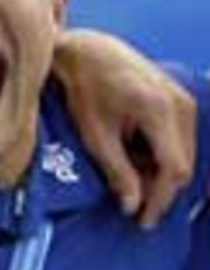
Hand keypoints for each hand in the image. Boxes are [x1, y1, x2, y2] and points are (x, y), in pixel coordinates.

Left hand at [52, 28, 196, 228]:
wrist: (90, 50)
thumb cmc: (85, 87)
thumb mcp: (94, 133)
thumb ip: (117, 172)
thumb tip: (132, 206)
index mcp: (157, 109)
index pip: (173, 168)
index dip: (159, 199)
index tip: (141, 219)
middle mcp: (179, 103)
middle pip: (182, 165)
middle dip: (158, 189)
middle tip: (130, 201)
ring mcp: (183, 99)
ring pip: (184, 155)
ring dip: (160, 173)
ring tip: (128, 174)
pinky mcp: (181, 99)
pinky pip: (181, 141)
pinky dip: (162, 155)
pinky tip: (135, 154)